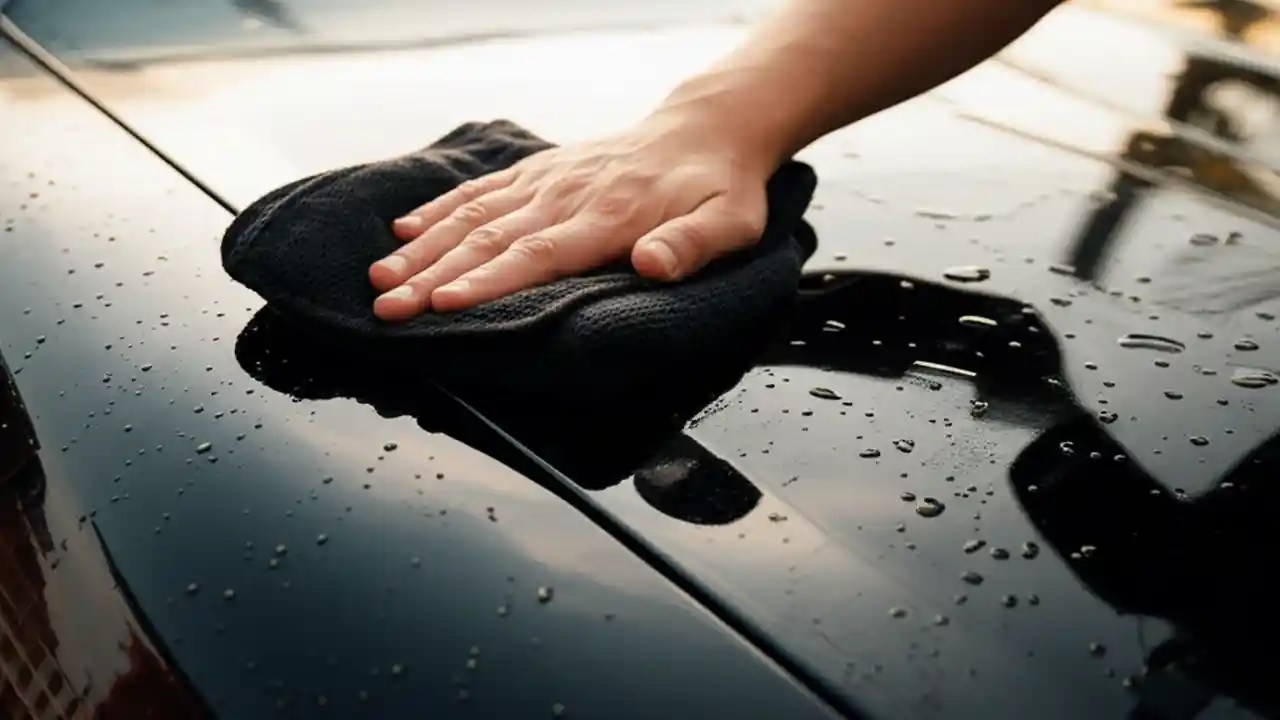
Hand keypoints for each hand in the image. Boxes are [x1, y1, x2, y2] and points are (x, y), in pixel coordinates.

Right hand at [368, 118, 774, 319]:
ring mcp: (546, 181)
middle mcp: (566, 196)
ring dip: (423, 249)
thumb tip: (653, 263)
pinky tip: (404, 231)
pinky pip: (480, 190)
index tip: (442, 305)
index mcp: (608, 217)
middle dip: (432, 277)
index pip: (536, 255)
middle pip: (489, 240)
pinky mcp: (538, 172)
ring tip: (379, 277)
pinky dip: (439, 210)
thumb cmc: (719, 187)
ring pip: (472, 216)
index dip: (486, 282)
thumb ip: (691, 245)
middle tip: (387, 308)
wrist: (707, 129)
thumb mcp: (729, 221)